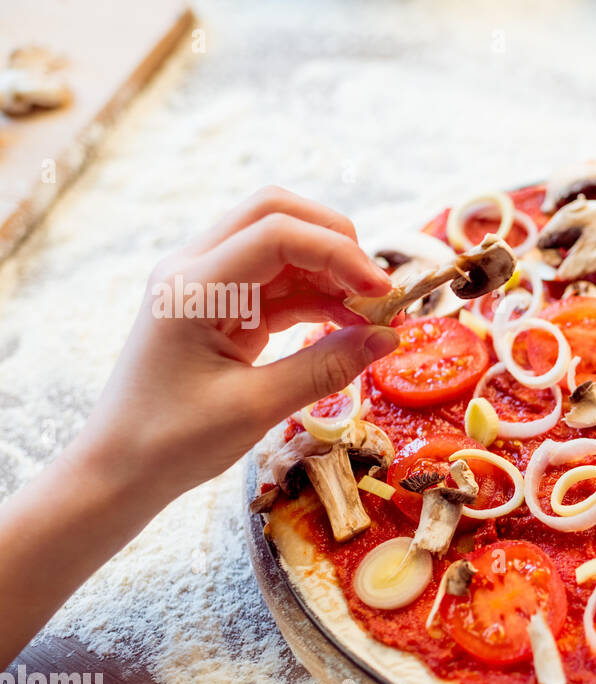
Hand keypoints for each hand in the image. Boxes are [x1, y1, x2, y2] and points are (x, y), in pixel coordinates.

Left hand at [80, 186, 396, 498]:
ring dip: (331, 271)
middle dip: (336, 242)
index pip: (276, 234)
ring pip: (281, 245)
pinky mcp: (222, 309)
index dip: (339, 254)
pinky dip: (318, 297)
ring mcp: (207, 285)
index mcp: (192, 287)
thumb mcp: (254, 408)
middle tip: (378, 291)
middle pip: (275, 214)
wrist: (120, 469)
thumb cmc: (171, 443)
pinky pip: (278, 283)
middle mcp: (195, 270)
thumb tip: (386, 339)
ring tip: (372, 315)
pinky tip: (348, 325)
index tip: (385, 295)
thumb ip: (324, 368)